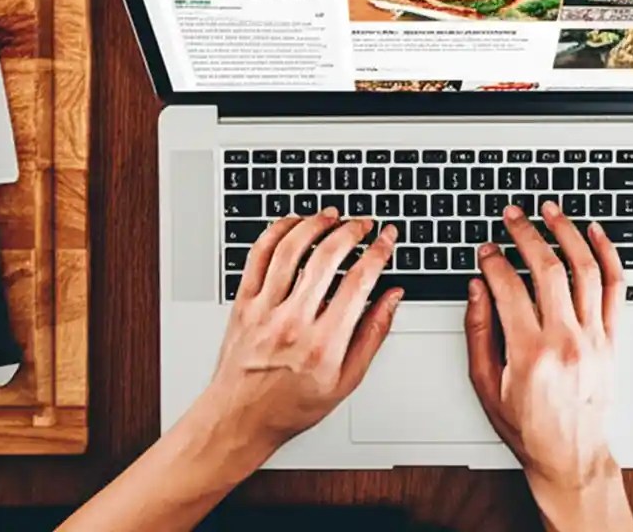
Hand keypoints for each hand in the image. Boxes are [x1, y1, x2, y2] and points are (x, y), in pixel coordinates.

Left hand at [191, 209, 403, 467]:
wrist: (240, 417)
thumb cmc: (291, 404)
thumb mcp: (346, 380)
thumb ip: (373, 334)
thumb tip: (392, 297)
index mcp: (324, 344)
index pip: (359, 282)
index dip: (378, 252)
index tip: (387, 238)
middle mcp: (293, 322)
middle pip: (327, 257)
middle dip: (351, 231)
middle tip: (363, 224)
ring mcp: (265, 310)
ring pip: (291, 249)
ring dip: (315, 224)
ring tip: (331, 216)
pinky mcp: (243, 303)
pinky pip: (258, 256)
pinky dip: (277, 232)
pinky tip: (293, 224)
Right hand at [466, 202, 632, 530]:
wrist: (571, 456)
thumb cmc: (526, 427)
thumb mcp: (486, 385)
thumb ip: (479, 332)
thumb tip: (476, 289)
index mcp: (530, 353)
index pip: (509, 288)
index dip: (493, 262)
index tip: (485, 250)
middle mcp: (566, 341)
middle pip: (548, 270)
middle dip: (527, 235)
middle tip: (513, 215)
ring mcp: (594, 338)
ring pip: (585, 270)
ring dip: (567, 234)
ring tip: (551, 212)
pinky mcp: (612, 339)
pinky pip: (614, 288)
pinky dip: (607, 255)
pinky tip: (595, 234)